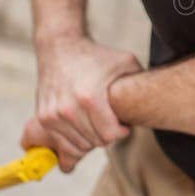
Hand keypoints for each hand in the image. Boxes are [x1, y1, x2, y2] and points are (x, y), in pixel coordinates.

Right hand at [32, 36, 141, 171]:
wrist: (60, 48)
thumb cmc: (96, 56)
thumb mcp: (126, 62)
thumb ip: (140, 83)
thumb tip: (152, 103)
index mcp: (90, 99)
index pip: (109, 135)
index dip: (121, 131)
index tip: (123, 123)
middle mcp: (68, 110)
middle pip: (94, 142)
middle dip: (106, 135)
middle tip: (109, 121)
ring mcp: (52, 116)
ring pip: (77, 147)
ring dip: (89, 140)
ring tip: (96, 124)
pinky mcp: (42, 118)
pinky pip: (60, 145)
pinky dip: (71, 145)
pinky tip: (81, 134)